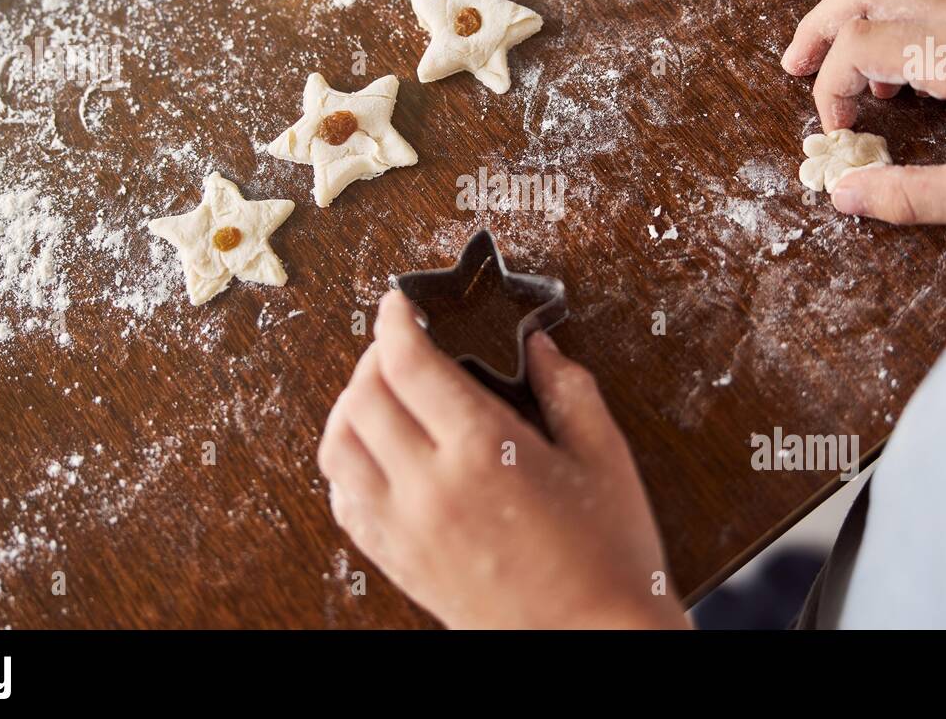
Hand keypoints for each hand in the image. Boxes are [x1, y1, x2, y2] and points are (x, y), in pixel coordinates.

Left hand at [317, 290, 687, 629]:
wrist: (591, 644)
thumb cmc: (608, 557)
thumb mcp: (604, 457)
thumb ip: (567, 389)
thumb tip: (536, 345)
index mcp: (482, 451)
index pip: (408, 363)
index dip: (395, 320)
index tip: (398, 302)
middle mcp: (430, 488)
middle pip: (363, 397)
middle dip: (373, 354)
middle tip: (399, 341)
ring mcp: (406, 529)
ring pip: (338, 447)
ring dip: (349, 405)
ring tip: (379, 390)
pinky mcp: (398, 561)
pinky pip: (344, 501)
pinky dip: (346, 462)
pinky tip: (375, 451)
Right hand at [782, 0, 945, 224]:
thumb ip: (908, 195)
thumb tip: (843, 194)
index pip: (861, 45)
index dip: (831, 89)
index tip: (840, 132)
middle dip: (820, 26)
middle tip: (793, 65)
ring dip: (854, 12)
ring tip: (832, 58)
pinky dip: (893, 11)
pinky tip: (896, 61)